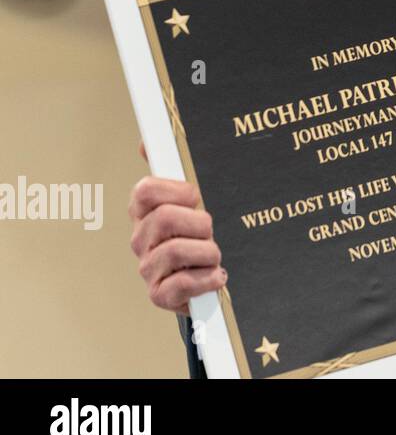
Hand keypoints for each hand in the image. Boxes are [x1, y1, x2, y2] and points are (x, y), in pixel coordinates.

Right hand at [128, 142, 224, 314]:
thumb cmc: (200, 232)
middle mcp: (140, 239)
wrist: (210, 276)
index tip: (195, 197)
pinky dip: (207, 279)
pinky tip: (216, 276)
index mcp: (145, 212)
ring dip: (208, 252)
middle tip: (210, 231)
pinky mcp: (159, 295)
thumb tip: (147, 139)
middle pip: (165, 218)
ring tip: (214, 255)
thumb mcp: (191, 199)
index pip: (145, 191)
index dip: (176, 191)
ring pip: (175, 250)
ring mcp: (148, 268)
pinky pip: (182, 284)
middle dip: (199, 223)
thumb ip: (173, 168)